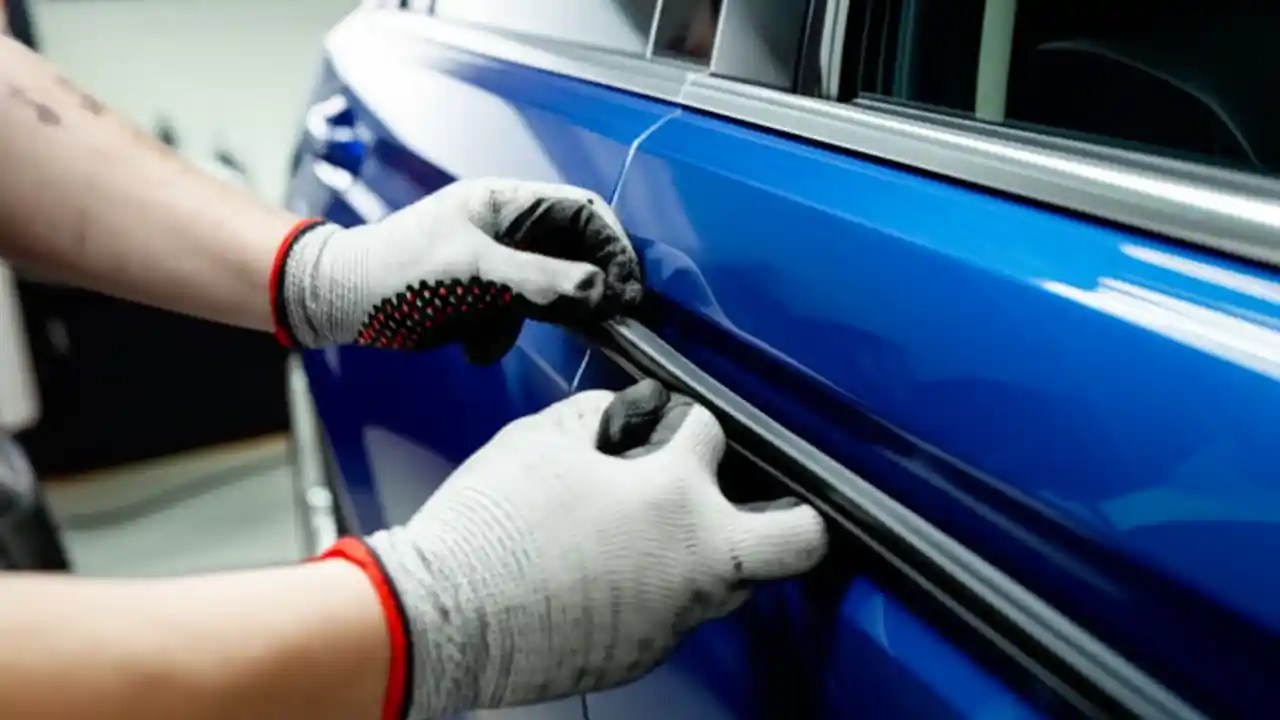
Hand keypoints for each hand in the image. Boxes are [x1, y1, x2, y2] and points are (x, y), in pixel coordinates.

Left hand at [272, 178, 642, 361]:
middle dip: (583, 287)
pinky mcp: (482, 295)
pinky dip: (502, 334)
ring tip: (510, 331)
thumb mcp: (475, 273)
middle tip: (605, 319)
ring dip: (537, 316)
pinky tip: (474, 345)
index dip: (613, 247)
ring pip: (547, 287)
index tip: (628, 288)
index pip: (583, 212)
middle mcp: (506, 227)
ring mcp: (495, 261)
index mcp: (506, 203)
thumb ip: (540, 279)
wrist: (341, 301)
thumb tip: (598, 289)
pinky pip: (516, 314)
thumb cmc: (399, 272)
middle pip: (572, 250)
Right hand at [333, 382, 827, 718]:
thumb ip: (599, 415)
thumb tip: (621, 415)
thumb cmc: (492, 524)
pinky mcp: (643, 655)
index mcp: (676, 497)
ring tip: (660, 531)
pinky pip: (675, 614)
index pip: (713, 433)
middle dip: (801, 513)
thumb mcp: (542, 439)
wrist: (444, 617)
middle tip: (771, 497)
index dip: (685, 418)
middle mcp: (695, 564)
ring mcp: (674, 619)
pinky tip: (609, 573)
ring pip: (730, 583)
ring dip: (710, 550)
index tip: (663, 423)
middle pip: (798, 540)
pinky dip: (659, 589)